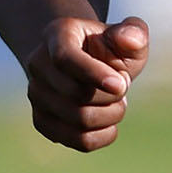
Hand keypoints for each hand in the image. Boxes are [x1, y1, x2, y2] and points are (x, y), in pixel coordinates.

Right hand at [26, 12, 151, 152]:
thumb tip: (130, 40)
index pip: (65, 58)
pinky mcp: (42, 121)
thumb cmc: (109, 48)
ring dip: (111, 115)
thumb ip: (135, 32)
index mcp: (57, 35)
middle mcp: (38, 64)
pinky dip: (103, 136)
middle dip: (112, 96)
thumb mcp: (127, 34)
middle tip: (123, 86)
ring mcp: (36, 94)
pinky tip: (110, 122)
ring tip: (117, 102)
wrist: (86, 63)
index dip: (93, 74)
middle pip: (76, 94)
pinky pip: (78, 140)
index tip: (121, 85)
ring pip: (78, 120)